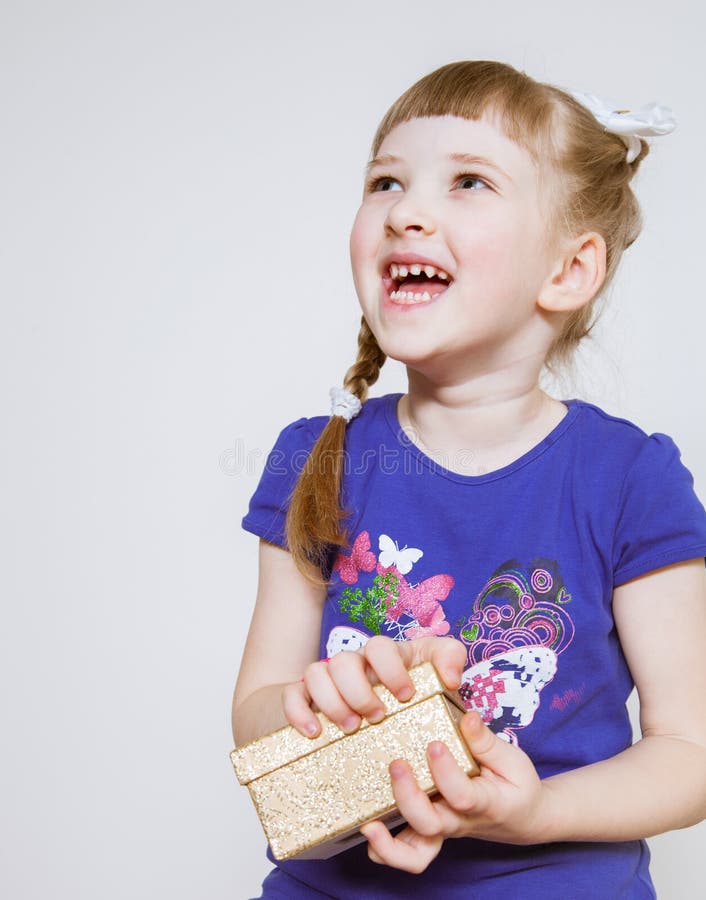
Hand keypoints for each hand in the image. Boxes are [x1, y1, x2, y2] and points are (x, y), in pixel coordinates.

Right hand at [281, 635, 466, 738]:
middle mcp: (352, 664)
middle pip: (344, 660)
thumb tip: (451, 677)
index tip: (406, 695)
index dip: (391, 668)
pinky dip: (299, 712)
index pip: (380, 646)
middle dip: (360, 690)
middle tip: (378, 716)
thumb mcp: (434, 673)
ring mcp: (326, 680)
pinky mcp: (304, 699)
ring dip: (332, 701)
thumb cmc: (408, 693)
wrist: (375, 714)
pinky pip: (292, 695)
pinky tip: (314, 733)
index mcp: (381, 656)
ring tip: (351, 728)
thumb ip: (450, 660)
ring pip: (316, 673)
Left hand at [359, 710, 554, 873]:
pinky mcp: (428, 832)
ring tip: (368, 822)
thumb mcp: (513, 760)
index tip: (434, 743)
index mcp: (485, 804)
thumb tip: (467, 717)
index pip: (461, 795)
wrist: (522, 819)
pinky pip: (405, 852)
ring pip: (414, 854)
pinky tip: (368, 825)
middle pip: (429, 824)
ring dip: (388, 844)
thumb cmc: (517, 786)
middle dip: (407, 796)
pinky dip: (384, 848)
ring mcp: (442, 830)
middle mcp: (459, 822)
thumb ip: (486, 741)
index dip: (445, 772)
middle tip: (397, 764)